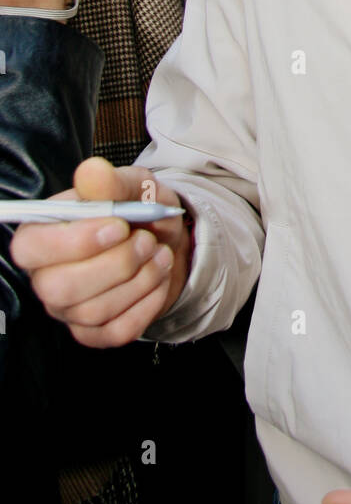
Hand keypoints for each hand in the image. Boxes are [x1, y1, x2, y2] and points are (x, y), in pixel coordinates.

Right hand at [10, 156, 190, 346]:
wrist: (167, 242)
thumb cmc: (139, 212)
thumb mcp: (134, 187)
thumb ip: (113, 182)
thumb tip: (91, 171)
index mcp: (43, 234)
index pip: (30, 248)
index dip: (74, 242)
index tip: (119, 226)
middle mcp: (47, 276)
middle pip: (58, 288)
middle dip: (114, 265)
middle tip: (146, 241)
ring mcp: (69, 309)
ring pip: (91, 311)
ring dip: (138, 281)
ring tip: (160, 254)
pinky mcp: (95, 332)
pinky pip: (116, 331)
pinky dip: (148, 303)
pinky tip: (158, 279)